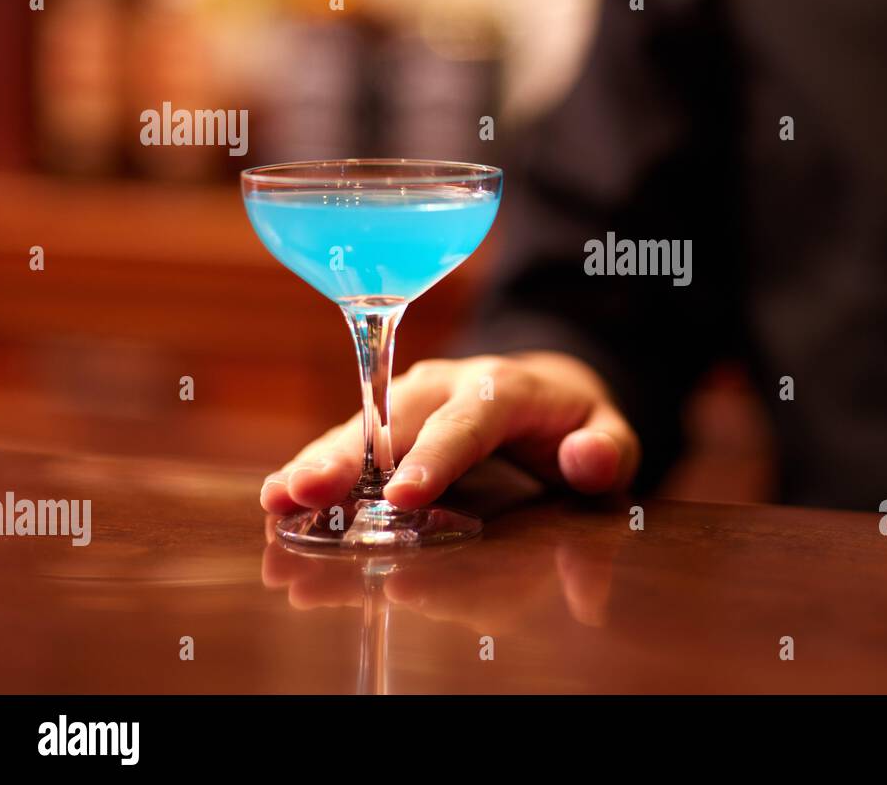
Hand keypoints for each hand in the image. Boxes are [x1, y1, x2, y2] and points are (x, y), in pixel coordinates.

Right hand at [259, 352, 639, 513]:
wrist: (543, 392)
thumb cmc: (576, 422)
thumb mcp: (610, 432)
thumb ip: (609, 448)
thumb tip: (588, 459)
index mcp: (505, 388)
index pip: (469, 420)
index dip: (435, 456)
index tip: (402, 496)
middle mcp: (447, 386)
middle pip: (394, 419)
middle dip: (349, 456)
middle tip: (305, 492)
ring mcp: (410, 402)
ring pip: (360, 430)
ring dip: (318, 465)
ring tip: (276, 499)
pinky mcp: (387, 424)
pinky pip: (349, 446)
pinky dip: (315, 471)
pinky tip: (277, 501)